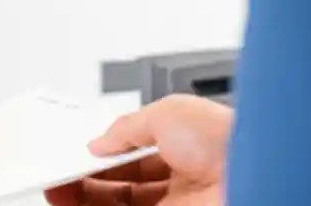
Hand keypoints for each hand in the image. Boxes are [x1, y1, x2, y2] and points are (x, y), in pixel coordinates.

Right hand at [45, 95, 231, 205]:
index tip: (76, 157)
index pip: (133, 159)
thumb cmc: (226, 138)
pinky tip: (73, 202)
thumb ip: (128, 127)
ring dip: (82, 199)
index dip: (103, 158)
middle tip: (58, 175)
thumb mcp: (167, 113)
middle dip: (86, 180)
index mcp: (184, 150)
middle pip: (121, 188)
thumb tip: (99, 142)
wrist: (254, 171)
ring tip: (56, 189)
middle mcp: (180, 184)